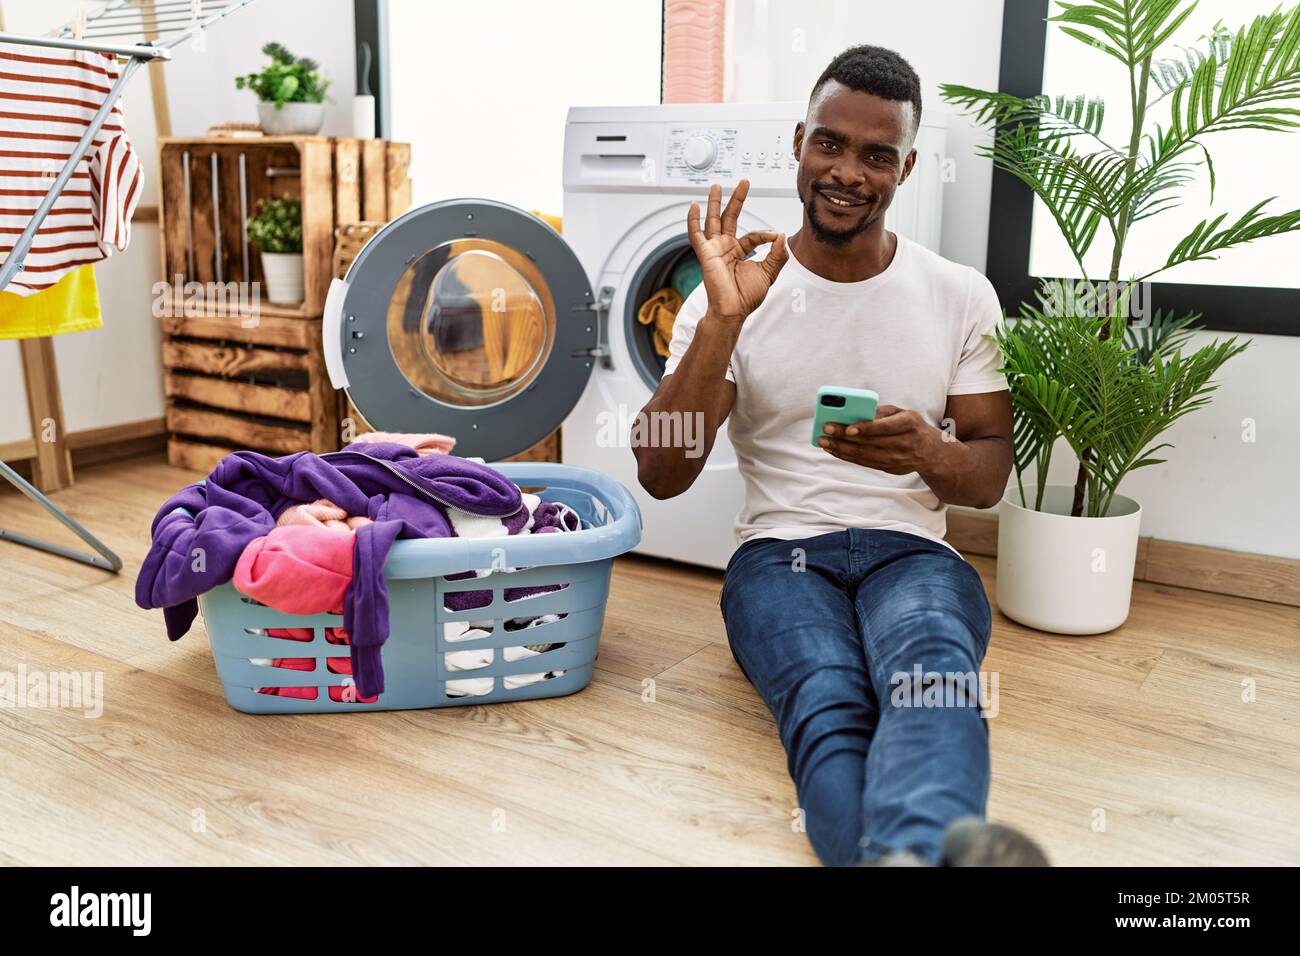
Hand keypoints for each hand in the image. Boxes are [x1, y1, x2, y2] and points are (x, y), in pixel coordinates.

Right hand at [686, 180, 788, 323]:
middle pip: (730, 217)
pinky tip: (693, 206)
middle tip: (744, 182)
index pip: (753, 235)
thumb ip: (777, 255)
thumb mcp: (769, 273)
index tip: (775, 237)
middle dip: (737, 199)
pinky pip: (696, 234)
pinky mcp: (705, 253)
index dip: (765, 235)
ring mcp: (714, 249)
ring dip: (715, 203)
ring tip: (716, 186)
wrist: (733, 310)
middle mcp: (725, 248)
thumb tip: (781, 235)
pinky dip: (693, 220)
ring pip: (713, 220)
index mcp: (739, 252)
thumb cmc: (747, 297)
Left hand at [816, 405, 951, 476]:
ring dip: (841, 449)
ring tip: (824, 442)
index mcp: (908, 424)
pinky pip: (864, 462)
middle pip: (870, 442)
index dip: (865, 429)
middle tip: (825, 431)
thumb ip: (882, 412)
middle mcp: (903, 443)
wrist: (932, 453)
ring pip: (864, 455)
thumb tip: (857, 413)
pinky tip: (834, 450)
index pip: (884, 427)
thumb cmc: (912, 427)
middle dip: (844, 437)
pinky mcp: (889, 467)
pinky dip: (847, 457)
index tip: (847, 428)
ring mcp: (896, 458)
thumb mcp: (903, 413)